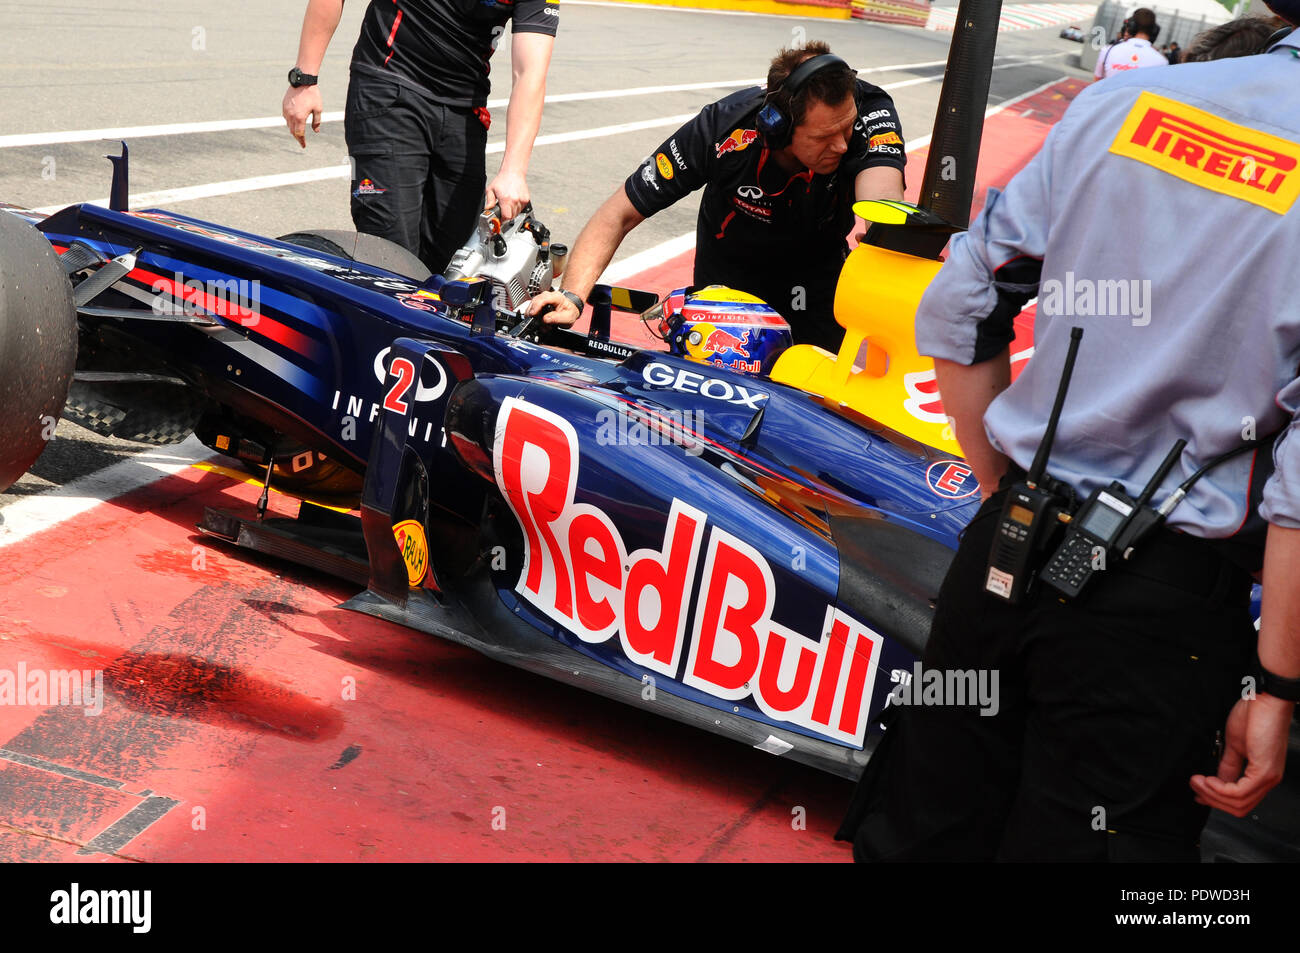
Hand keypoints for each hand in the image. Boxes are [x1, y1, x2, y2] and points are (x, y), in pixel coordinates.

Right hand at [283, 85, 323, 147]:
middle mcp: (291, 115)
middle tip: (302, 140)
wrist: (302, 80)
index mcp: (299, 118)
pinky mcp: (284, 105)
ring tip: (299, 131)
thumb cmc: (312, 95)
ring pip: (288, 124)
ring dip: (293, 129)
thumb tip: (316, 131)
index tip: (304, 145)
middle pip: (292, 131)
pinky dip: (290, 121)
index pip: (299, 134)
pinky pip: (286, 117)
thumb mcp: (318, 109)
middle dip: (297, 137)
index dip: (301, 141)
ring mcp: (286, 110)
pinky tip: (294, 121)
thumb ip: (316, 121)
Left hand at [486, 169, 528, 220]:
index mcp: (506, 199)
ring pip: (517, 213)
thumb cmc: (503, 179)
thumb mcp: (491, 189)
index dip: (503, 220)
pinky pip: (521, 208)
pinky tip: (513, 200)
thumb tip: (488, 209)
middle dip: (507, 215)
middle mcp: (515, 200)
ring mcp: (521, 200)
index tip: (500, 219)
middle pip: (512, 216)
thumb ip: (489, 201)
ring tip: (508, 203)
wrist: (513, 172)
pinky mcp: (526, 199)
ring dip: (512, 211)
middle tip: (503, 209)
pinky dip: (517, 207)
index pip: (506, 217)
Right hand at [527, 290, 579, 326]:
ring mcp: (542, 299)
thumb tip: (545, 319)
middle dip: (533, 313)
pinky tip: (540, 322)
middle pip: (535, 301)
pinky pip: (532, 309)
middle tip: (537, 323)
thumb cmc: (569, 312)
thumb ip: (557, 318)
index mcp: (557, 297)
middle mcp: (548, 295)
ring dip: (534, 316)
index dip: (536, 306)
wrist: (570, 309)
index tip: (532, 314)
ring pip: (532, 305)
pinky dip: (534, 317)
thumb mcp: (568, 318)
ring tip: (541, 325)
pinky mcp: (539, 303)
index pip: (543, 299)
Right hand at [1190, 694, 1293, 816]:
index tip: (1197, 794)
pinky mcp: (1264, 772)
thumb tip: (1216, 779)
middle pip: (1239, 808)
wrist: (1266, 700)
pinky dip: (1220, 789)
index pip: (1241, 801)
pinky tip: (1208, 779)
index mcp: (1263, 774)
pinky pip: (1239, 793)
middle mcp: (1269, 780)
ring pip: (1238, 803)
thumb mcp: (1235, 744)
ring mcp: (1268, 778)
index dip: (1217, 801)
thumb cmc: (1255, 714)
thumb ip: (1227, 765)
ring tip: (1197, 781)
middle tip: (1194, 786)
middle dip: (1212, 800)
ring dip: (1212, 795)